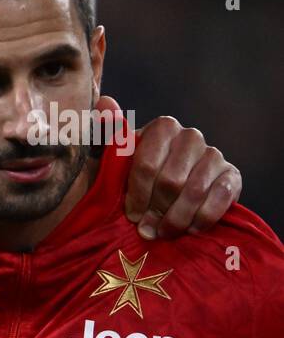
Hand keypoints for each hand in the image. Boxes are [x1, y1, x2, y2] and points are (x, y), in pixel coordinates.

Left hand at [114, 95, 241, 239]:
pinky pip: (221, 198)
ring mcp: (214, 155)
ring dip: (176, 219)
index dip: (137, 195)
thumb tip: (105, 104)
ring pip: (194, 192)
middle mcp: (191, 136)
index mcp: (162, 128)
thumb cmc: (133, 176)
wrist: (168, 193)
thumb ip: (106, 134)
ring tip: (163, 234)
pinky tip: (190, 230)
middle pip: (170, 181)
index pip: (146, 164)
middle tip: (146, 230)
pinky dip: (203, 218)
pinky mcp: (232, 175)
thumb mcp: (112, 158)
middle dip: (155, 210)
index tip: (130, 215)